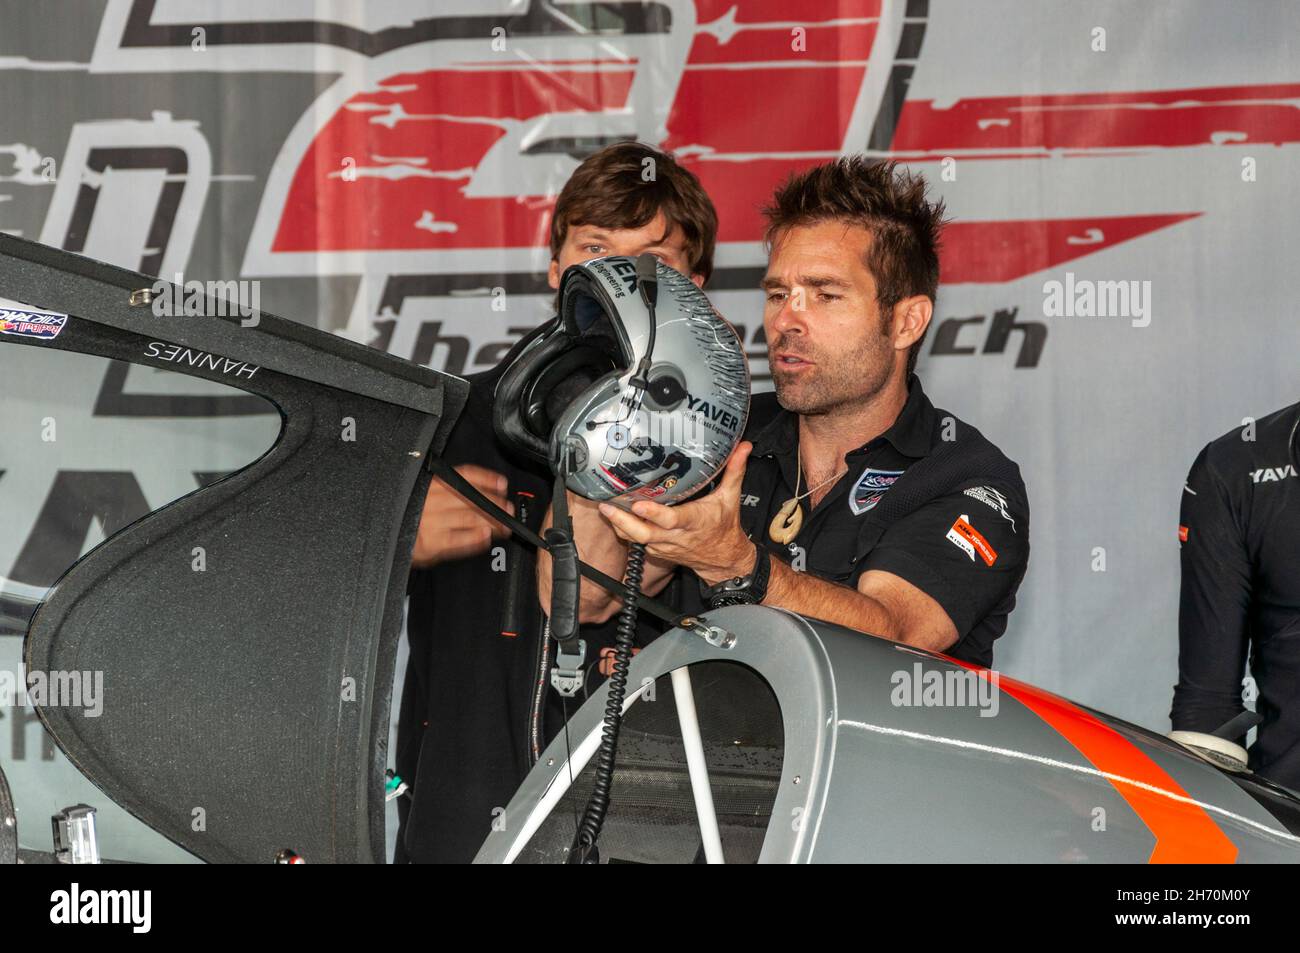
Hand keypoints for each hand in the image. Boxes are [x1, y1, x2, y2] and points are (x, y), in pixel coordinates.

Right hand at [411, 464, 514, 566]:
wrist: (385, 535)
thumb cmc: (406, 515)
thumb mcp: (421, 493)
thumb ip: (444, 488)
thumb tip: (479, 487)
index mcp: (431, 484)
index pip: (463, 476)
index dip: (486, 479)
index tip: (502, 483)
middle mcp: (431, 499)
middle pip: (470, 497)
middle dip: (494, 503)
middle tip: (508, 508)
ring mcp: (431, 521)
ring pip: (468, 518)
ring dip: (491, 521)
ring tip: (504, 526)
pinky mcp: (430, 543)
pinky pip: (458, 540)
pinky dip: (474, 539)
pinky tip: (486, 537)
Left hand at [597, 442, 755, 584]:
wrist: (723, 559)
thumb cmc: (724, 528)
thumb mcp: (731, 497)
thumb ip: (734, 470)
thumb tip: (743, 447)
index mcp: (694, 522)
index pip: (672, 519)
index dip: (654, 514)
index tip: (639, 505)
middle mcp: (677, 536)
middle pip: (645, 532)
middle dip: (624, 521)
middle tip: (606, 506)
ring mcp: (665, 545)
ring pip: (637, 539)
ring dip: (619, 525)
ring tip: (604, 507)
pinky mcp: (658, 550)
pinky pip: (637, 542)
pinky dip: (625, 530)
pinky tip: (614, 516)